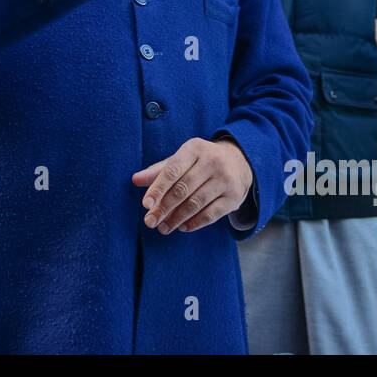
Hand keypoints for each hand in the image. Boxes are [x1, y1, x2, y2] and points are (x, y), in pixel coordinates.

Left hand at [132, 137, 252, 233]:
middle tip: (150, 222)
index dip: (157, 189)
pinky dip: (194, 223)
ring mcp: (225, 179)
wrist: (241, 160)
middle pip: (183, 189)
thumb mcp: (182, 158)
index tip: (146, 205)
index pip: (172, 171)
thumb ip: (159, 170)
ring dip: (177, 219)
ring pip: (196, 203)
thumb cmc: (202, 161)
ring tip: (163, 228)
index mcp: (195, 148)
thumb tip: (135, 180)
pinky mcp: (234, 196)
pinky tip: (182, 227)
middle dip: (164, 208)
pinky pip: (211, 214)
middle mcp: (212, 162)